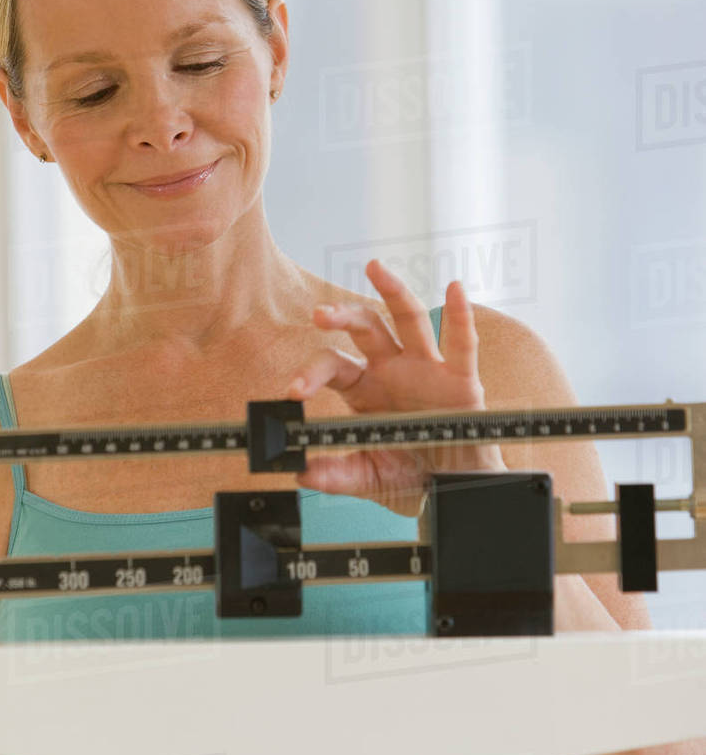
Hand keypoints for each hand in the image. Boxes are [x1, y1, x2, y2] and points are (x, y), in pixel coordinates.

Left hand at [286, 259, 505, 517]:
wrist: (452, 487)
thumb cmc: (410, 473)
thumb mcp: (368, 478)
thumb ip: (336, 475)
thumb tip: (300, 472)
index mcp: (364, 389)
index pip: (333, 368)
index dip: (311, 374)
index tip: (293, 391)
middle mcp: (393, 370)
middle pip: (366, 329)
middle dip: (343, 316)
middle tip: (319, 314)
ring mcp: (427, 369)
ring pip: (409, 320)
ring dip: (393, 291)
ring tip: (374, 267)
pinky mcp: (461, 380)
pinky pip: (462, 344)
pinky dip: (461, 316)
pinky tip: (454, 290)